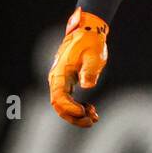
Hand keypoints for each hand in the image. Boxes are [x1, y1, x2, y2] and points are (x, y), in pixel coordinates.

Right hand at [48, 9, 108, 127]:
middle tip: (91, 121)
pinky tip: (91, 110)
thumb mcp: (93, 56)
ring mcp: (61, 81)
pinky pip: (68, 100)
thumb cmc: (90, 43)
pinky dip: (78, 108)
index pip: (59, 97)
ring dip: (77, 115)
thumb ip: (89, 71)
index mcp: (60, 73)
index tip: (84, 112)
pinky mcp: (67, 82)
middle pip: (58, 105)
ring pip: (62, 105)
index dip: (70, 108)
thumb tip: (87, 85)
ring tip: (94, 117)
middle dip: (73, 117)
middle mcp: (57, 79)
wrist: (87, 31)